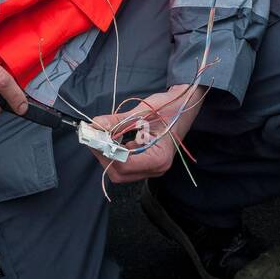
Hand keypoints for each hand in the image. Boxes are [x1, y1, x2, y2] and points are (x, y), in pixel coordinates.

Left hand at [88, 85, 202, 183]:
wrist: (185, 104)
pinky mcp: (148, 162)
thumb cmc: (169, 107)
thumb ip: (117, 121)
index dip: (105, 151)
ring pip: (121, 172)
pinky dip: (115, 153)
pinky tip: (111, 138)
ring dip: (108, 155)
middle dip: (104, 156)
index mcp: (158, 158)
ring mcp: (152, 167)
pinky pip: (127, 165)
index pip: (124, 165)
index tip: (94, 136)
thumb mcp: (142, 112)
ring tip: (101, 137)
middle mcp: (156, 168)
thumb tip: (94, 125)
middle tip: (94, 137)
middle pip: (120, 174)